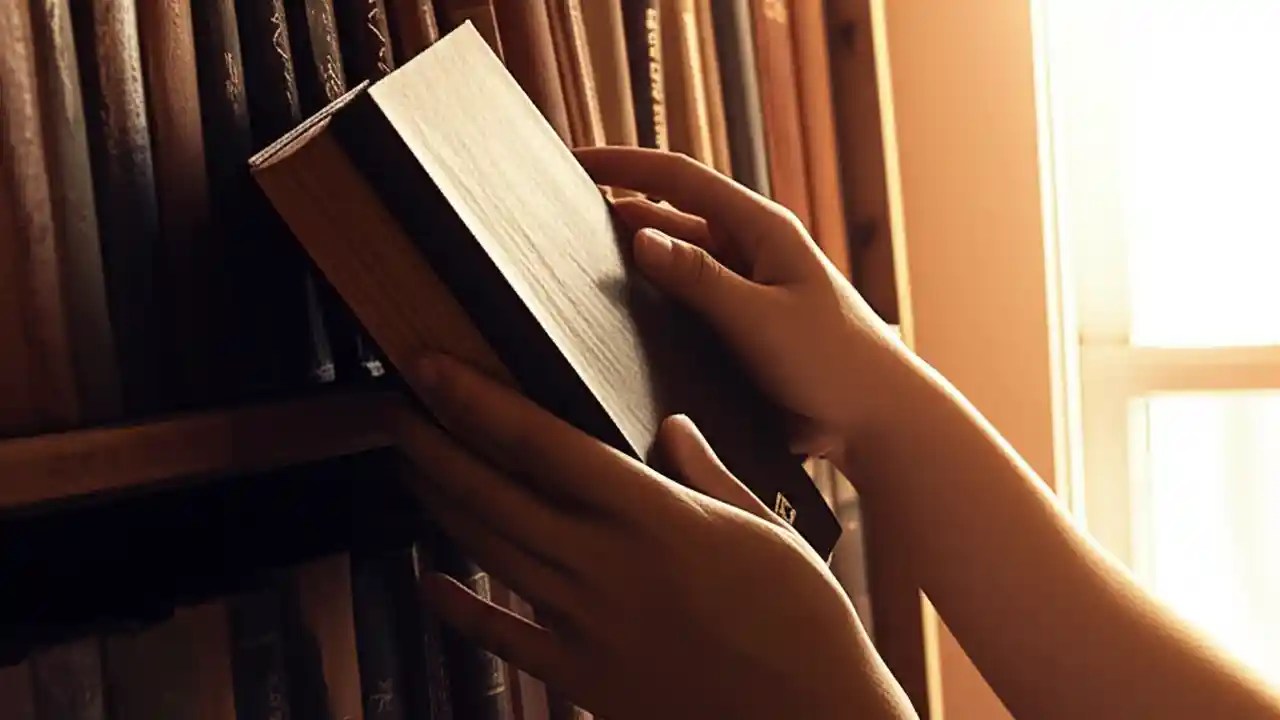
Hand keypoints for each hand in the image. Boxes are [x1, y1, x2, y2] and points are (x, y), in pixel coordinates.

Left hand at [396, 354, 911, 719]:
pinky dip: (462, 610)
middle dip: (435, 444)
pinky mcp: (584, 679)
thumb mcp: (767, 530)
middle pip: (496, 493)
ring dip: (441, 504)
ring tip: (410, 465)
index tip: (432, 370)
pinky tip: (429, 583)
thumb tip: (672, 426)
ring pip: (492, 552)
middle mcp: (607, 566)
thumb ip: (708, 475)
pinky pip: (506, 637)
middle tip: (395, 408)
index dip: (477, 402)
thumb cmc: (805, 622)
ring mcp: (588, 625)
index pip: (543, 444)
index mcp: (654, 517)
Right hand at [577, 147, 915, 460]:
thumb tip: (638, 235)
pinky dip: (655, 303)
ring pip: (676, 264)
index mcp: (762, 229)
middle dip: (620, 211)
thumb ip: (700, 279)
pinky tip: (621, 319)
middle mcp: (750, 251)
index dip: (624, 164)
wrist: (876, 418)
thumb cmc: (835, 361)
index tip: (574, 161)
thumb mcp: (761, 317)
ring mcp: (745, 288)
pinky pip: (688, 304)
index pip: (681, 178)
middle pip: (672, 218)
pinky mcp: (741, 327)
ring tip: (579, 267)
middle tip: (562, 221)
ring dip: (636, 262)